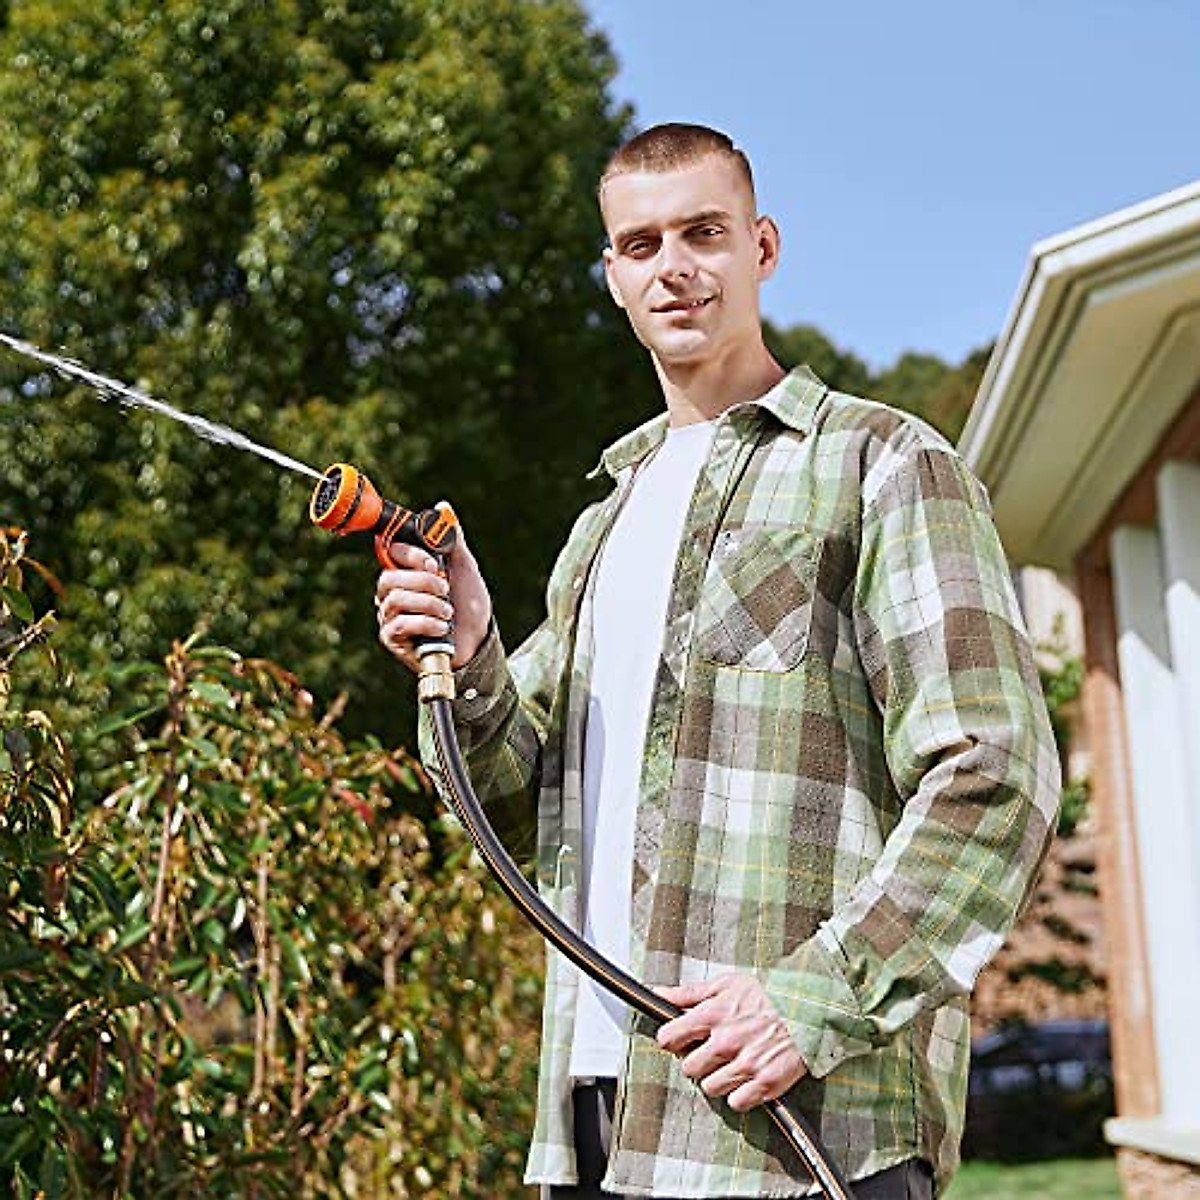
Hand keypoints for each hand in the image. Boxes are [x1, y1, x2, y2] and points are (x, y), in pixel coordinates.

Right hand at [375, 524, 491, 671]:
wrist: (477, 641)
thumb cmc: (468, 605)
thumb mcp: (464, 567)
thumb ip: (451, 539)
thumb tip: (442, 507)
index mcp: (407, 569)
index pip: (391, 552)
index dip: (411, 555)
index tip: (434, 563)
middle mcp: (393, 590)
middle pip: (389, 577)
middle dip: (423, 582)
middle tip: (445, 589)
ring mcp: (390, 614)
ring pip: (395, 600)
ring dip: (428, 604)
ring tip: (448, 612)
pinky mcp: (392, 638)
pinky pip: (398, 624)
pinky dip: (425, 623)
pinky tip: (442, 627)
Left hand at [654, 974, 806, 1112]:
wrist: (809, 1008)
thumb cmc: (767, 995)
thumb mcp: (725, 984)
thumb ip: (688, 993)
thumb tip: (658, 994)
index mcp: (712, 1014)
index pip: (669, 1038)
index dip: (671, 1040)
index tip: (679, 1040)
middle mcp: (726, 1041)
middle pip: (688, 1068)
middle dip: (697, 1061)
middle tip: (712, 1053)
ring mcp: (745, 1064)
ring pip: (710, 1088)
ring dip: (717, 1079)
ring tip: (732, 1064)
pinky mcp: (765, 1083)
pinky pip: (736, 1103)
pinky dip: (740, 1094)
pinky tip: (746, 1077)